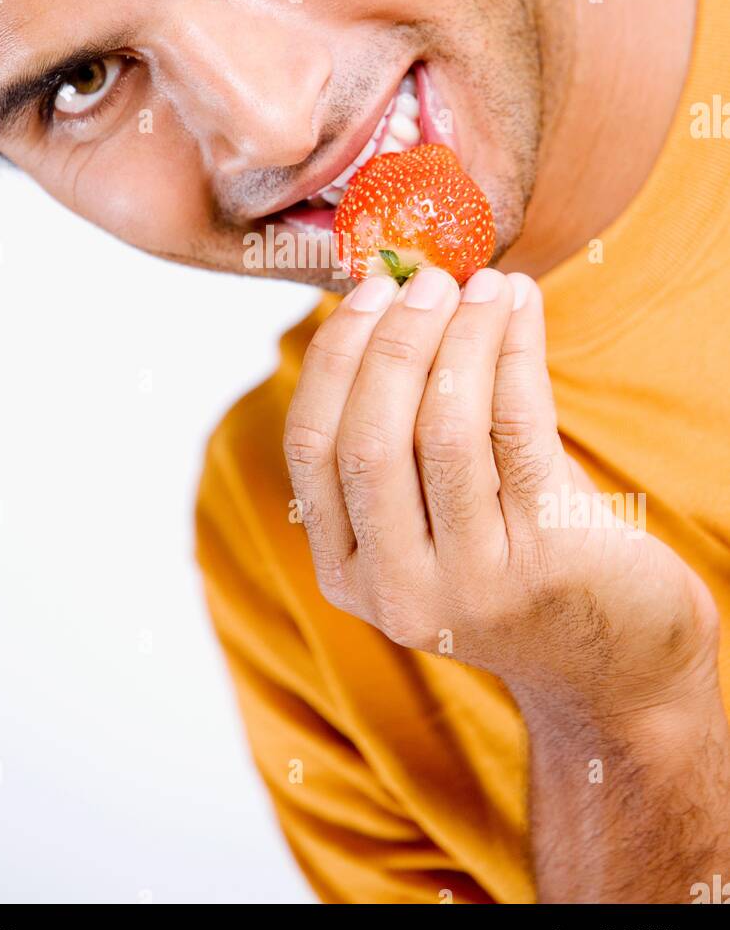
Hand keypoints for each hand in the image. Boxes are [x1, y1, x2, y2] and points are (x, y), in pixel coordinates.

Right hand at [284, 267, 719, 720]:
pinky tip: (523, 311)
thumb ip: (396, 438)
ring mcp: (472, 585)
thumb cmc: (518, 555)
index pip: (312, 446)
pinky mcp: (546, 559)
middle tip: (429, 279)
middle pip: (370, 439)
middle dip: (396, 342)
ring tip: (487, 284)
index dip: (336, 357)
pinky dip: (516, 353)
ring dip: (464, 338)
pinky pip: (519, 430)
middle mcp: (396, 590)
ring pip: (445, 431)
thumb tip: (387, 301)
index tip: (370, 291)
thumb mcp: (435, 514)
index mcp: (346, 573)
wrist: (617, 650)